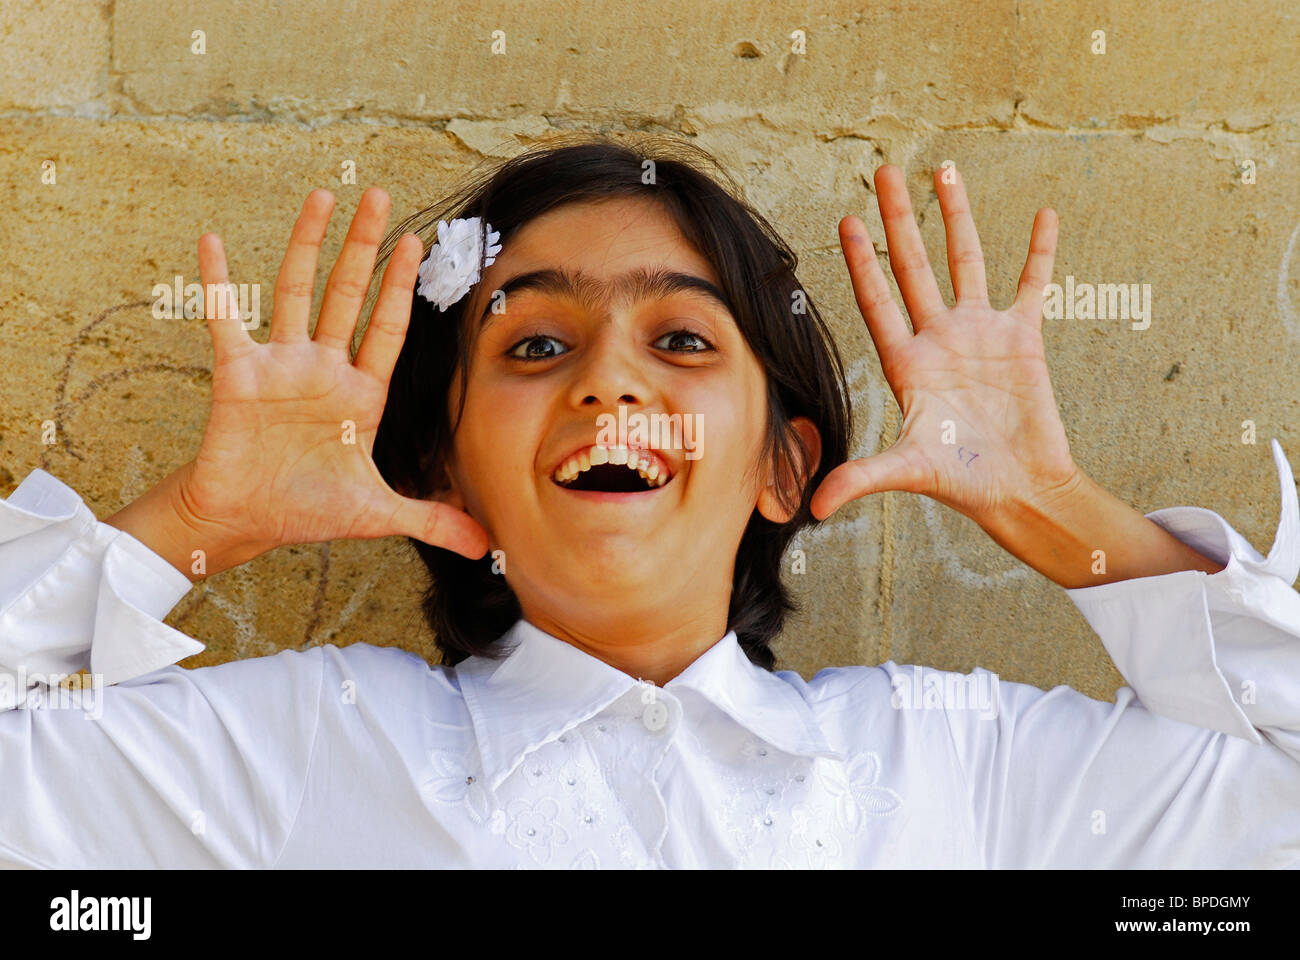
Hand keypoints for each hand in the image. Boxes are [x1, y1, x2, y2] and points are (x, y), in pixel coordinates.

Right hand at [180, 187, 489, 560]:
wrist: (245, 522)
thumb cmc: (305, 509)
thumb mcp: (378, 514)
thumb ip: (431, 520)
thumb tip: (486, 546)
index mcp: (360, 394)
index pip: (388, 328)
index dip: (402, 287)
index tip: (418, 243)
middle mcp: (323, 368)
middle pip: (348, 294)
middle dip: (364, 246)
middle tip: (379, 196)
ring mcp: (280, 365)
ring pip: (296, 292)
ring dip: (308, 244)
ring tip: (322, 195)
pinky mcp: (237, 374)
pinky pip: (226, 319)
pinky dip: (218, 282)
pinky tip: (213, 241)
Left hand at [811, 164, 1080, 526]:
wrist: (1018, 488)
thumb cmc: (960, 480)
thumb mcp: (906, 471)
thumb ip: (860, 479)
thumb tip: (812, 509)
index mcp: (907, 362)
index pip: (877, 300)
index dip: (861, 260)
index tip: (845, 220)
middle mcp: (939, 338)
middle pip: (913, 265)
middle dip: (898, 218)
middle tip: (883, 171)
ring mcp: (981, 333)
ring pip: (965, 261)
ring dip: (956, 216)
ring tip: (945, 169)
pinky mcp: (1023, 338)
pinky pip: (1031, 284)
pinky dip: (1038, 252)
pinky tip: (1042, 214)